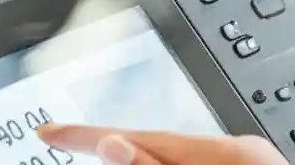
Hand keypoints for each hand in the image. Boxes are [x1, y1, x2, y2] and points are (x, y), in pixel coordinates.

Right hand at [36, 123, 286, 164]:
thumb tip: (113, 144)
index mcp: (234, 153)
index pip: (146, 137)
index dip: (90, 137)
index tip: (50, 133)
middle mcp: (244, 155)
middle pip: (161, 149)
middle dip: (114, 151)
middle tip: (63, 142)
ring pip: (180, 163)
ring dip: (144, 163)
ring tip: (101, 151)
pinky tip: (149, 164)